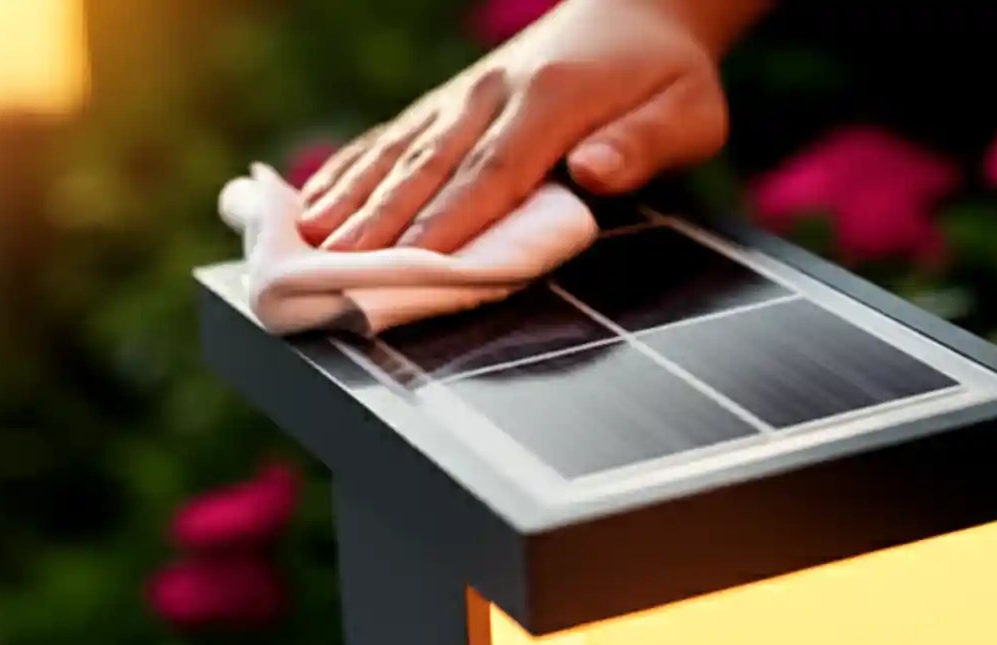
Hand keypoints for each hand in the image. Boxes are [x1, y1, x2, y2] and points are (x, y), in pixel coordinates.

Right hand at [297, 0, 739, 253]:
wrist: (635, 6)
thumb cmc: (665, 77)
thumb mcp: (688, 112)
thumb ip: (642, 145)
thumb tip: (593, 174)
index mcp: (553, 100)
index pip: (493, 172)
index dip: (451, 220)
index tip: (411, 262)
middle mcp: (493, 94)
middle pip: (430, 166)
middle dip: (382, 220)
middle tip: (339, 266)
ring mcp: (463, 94)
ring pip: (398, 151)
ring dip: (352, 197)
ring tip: (308, 238)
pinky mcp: (448, 101)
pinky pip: (391, 135)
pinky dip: (350, 168)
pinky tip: (314, 199)